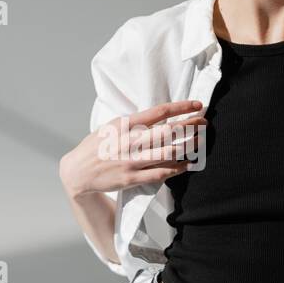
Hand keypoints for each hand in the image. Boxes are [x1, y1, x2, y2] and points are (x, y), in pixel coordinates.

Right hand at [59, 100, 206, 197]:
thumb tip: (158, 116)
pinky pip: (160, 172)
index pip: (159, 111)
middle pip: (168, 131)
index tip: (197, 105)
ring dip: (188, 146)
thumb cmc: (96, 146)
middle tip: (205, 122)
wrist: (77, 172)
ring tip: (201, 141)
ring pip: (167, 152)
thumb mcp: (111, 126)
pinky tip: (188, 164)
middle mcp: (129, 141)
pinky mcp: (131, 177)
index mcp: (125, 124)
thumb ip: (133, 122)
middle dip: (190, 125)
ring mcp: (131, 160)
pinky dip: (177, 168)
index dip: (181, 107)